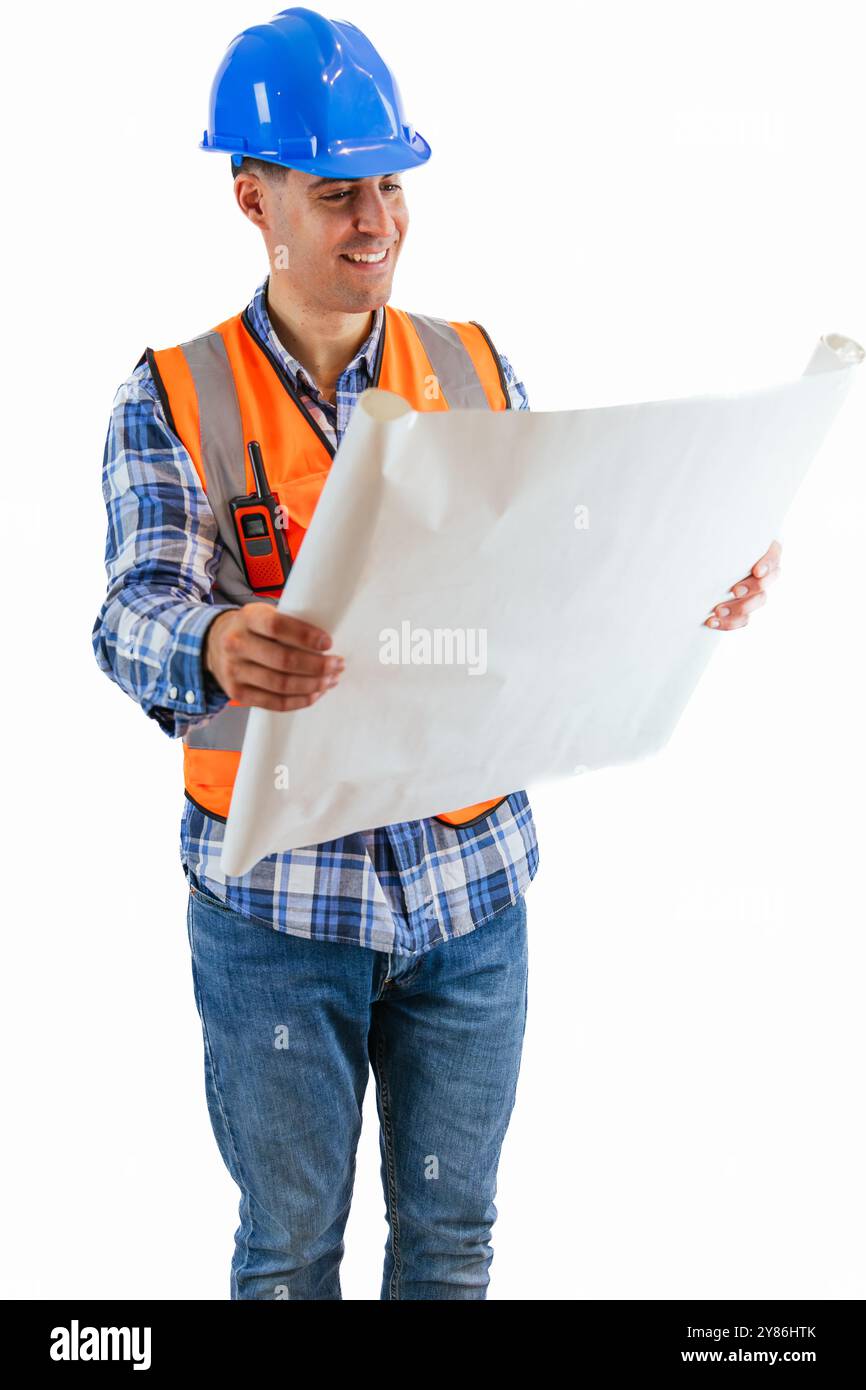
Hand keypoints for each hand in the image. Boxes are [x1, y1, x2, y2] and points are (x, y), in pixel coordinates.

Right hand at [203, 604, 343, 709]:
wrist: (214, 643)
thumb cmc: (251, 628)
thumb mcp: (263, 614)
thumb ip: (289, 624)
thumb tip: (327, 644)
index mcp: (248, 618)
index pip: (277, 626)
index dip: (305, 636)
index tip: (328, 643)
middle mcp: (237, 644)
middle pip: (283, 660)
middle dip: (317, 666)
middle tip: (337, 664)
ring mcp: (235, 671)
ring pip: (282, 685)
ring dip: (313, 685)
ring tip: (331, 680)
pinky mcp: (238, 693)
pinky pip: (275, 703)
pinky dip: (300, 700)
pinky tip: (316, 693)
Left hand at [704, 539, 781, 630]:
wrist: (698, 564)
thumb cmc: (710, 543)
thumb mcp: (716, 535)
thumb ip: (717, 534)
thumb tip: (703, 522)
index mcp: (761, 550)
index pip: (773, 555)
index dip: (768, 564)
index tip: (756, 571)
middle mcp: (763, 571)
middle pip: (767, 582)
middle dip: (752, 588)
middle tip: (735, 591)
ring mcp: (755, 591)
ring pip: (758, 602)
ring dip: (739, 608)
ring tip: (717, 611)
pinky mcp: (743, 607)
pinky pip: (744, 619)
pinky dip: (729, 622)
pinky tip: (711, 622)